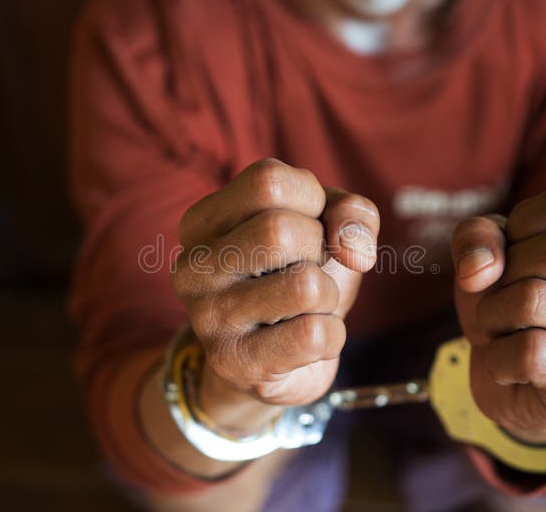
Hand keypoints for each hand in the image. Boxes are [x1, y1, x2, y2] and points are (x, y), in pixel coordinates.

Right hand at [172, 159, 378, 431]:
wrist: (277, 364)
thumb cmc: (296, 278)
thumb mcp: (326, 228)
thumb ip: (351, 214)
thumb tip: (353, 248)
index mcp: (201, 222)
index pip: (269, 182)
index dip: (311, 201)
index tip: (308, 226)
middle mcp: (192, 267)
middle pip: (281, 231)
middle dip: (319, 250)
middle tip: (307, 270)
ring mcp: (208, 318)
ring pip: (305, 286)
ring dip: (328, 296)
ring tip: (306, 308)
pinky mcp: (234, 363)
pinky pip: (315, 336)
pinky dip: (332, 336)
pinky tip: (305, 343)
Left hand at [451, 183, 545, 442]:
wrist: (510, 385)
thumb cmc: (507, 305)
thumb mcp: (485, 255)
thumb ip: (477, 237)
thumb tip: (481, 268)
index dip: (520, 224)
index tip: (513, 255)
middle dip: (504, 273)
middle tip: (502, 300)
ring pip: (535, 300)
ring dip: (492, 316)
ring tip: (503, 332)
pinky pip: (529, 353)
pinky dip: (497, 358)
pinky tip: (508, 367)